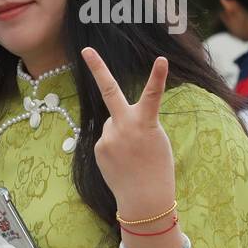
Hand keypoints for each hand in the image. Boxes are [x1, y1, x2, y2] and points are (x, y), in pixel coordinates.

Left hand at [81, 48, 175, 219]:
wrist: (144, 198)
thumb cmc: (157, 167)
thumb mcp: (154, 139)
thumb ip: (134, 122)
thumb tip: (112, 117)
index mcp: (146, 124)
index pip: (153, 96)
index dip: (157, 77)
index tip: (161, 60)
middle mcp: (123, 127)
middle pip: (110, 91)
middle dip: (98, 68)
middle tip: (86, 49)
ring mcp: (107, 137)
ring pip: (113, 123)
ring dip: (122, 133)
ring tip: (133, 154)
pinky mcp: (98, 148)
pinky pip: (107, 138)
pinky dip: (115, 145)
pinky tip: (122, 161)